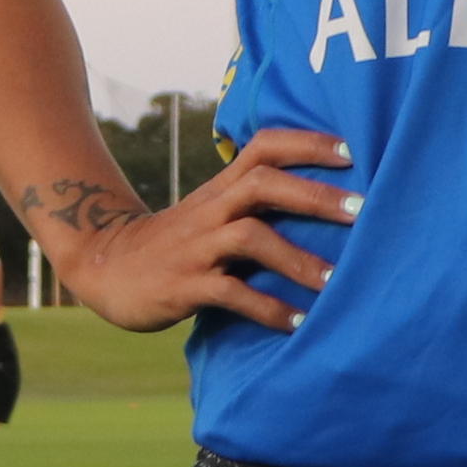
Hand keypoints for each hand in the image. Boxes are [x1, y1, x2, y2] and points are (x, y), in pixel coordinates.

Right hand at [47, 130, 356, 334]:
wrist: (105, 268)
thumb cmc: (176, 244)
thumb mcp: (211, 213)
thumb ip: (255, 206)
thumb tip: (323, 205)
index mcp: (221, 189)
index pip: (263, 147)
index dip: (306, 143)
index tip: (351, 152)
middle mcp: (211, 211)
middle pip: (262, 183)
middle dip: (313, 195)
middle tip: (361, 212)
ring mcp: (196, 248)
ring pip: (249, 237)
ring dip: (297, 259)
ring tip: (335, 282)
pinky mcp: (184, 286)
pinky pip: (231, 294)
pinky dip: (268, 308)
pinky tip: (297, 323)